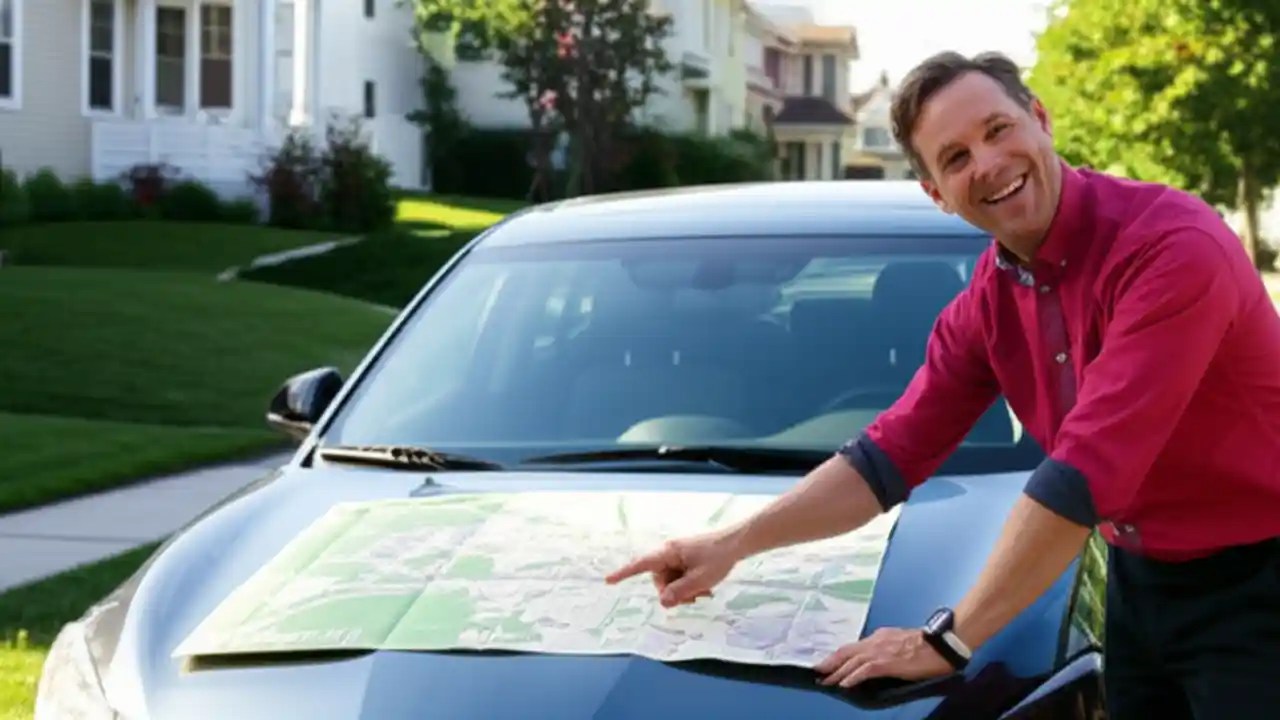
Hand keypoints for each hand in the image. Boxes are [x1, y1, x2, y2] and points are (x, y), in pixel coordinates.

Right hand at [604, 530, 740, 607]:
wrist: (737, 544)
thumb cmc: (718, 558)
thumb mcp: (700, 580)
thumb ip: (680, 592)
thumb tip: (663, 601)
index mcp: (668, 553)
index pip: (641, 564)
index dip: (624, 573)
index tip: (608, 580)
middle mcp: (669, 554)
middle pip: (660, 580)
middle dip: (673, 592)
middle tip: (694, 599)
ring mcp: (678, 557)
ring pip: (671, 581)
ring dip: (684, 591)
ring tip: (704, 593)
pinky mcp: (686, 560)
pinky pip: (680, 577)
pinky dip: (689, 586)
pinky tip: (704, 589)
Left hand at [813, 627, 953, 688]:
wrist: (940, 643)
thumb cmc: (925, 644)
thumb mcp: (899, 640)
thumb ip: (884, 646)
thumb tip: (874, 657)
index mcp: (879, 636)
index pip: (854, 646)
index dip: (839, 655)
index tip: (829, 662)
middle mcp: (875, 641)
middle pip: (846, 651)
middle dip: (830, 661)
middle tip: (818, 671)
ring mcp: (880, 651)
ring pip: (851, 661)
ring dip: (837, 672)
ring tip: (826, 680)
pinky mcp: (887, 662)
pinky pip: (864, 670)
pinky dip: (852, 677)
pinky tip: (844, 684)